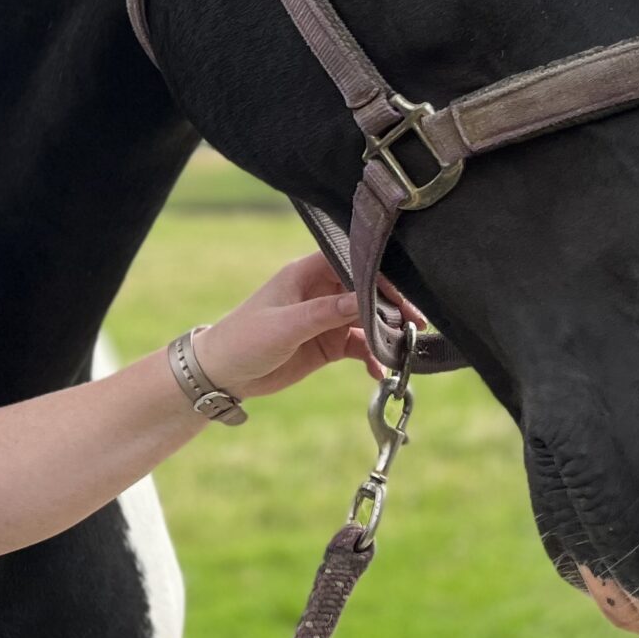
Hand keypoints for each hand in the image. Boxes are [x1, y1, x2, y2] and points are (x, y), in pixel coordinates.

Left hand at [191, 252, 424, 399]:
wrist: (222, 374)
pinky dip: (372, 357)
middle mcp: (319, 292)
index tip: (401, 294)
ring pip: (366, 320)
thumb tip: (363, 300)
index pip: (350, 263)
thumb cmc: (243, 339)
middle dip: (391, 308)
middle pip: (365, 292)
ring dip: (386, 334)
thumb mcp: (284, 325)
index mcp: (305, 274)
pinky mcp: (327, 344)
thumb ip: (324, 313)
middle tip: (415, 325)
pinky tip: (380, 371)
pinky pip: (359, 346)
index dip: (377, 275)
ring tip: (404, 350)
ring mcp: (325, 318)